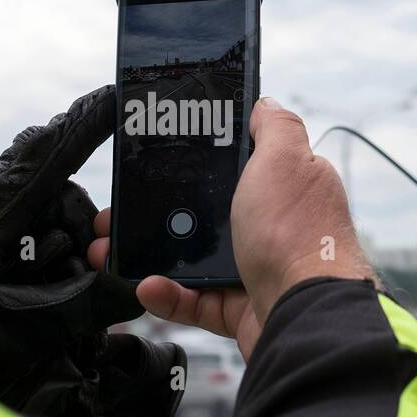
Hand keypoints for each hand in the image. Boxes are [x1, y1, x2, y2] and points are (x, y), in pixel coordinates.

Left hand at [0, 86, 183, 416]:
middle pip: (52, 195)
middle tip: (78, 282)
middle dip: (75, 237)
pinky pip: (8, 225)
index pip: (47, 152)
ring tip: (33, 302)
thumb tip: (136, 286)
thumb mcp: (23, 332)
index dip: (88, 122)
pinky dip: (26, 255)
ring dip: (51, 254)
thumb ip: (87, 305)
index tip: (119, 97)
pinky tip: (19, 294)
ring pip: (35, 213)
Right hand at [88, 96, 372, 359]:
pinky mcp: (240, 309)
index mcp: (282, 186)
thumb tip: (264, 103)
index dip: (195, 163)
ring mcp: (256, 268)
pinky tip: (145, 284)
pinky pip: (193, 300)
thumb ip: (275, 126)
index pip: (234, 166)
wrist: (305, 313)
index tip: (156, 162)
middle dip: (157, 212)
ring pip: (191, 258)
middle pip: (204, 214)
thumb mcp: (285, 158)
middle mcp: (272, 226)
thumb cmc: (297, 233)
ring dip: (149, 254)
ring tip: (111, 250)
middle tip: (118, 211)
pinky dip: (166, 294)